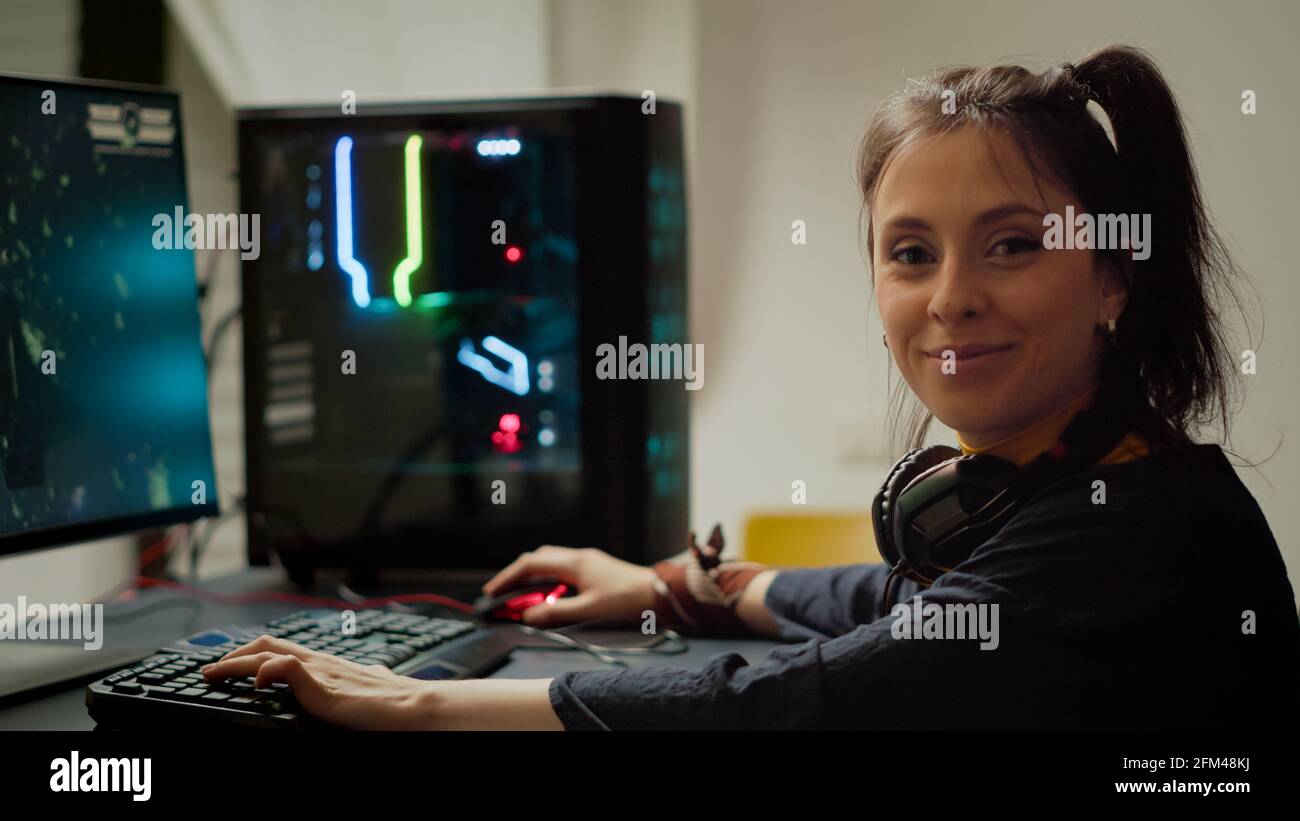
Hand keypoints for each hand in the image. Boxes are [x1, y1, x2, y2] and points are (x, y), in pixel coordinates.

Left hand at [200, 635, 435, 729]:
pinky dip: (265, 670)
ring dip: (236, 661)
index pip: (283, 648)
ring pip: (268, 653)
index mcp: (329, 663)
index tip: (232, 664)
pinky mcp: (321, 688)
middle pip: (267, 644)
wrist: (413, 707)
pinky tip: (256, 682)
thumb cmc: (396, 700)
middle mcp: (320, 661)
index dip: (253, 653)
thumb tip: (374, 675)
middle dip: (234, 654)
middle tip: (212, 669)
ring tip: (215, 673)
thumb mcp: (372, 683)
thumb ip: (363, 679)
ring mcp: (319, 672)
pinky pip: (285, 668)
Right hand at [482, 546, 657, 627]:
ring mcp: (588, 561)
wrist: (659, 591)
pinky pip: (563, 567)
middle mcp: (579, 557)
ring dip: (533, 574)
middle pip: (538, 558)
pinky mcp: (595, 568)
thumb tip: (528, 615)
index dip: (508, 576)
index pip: (531, 564)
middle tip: (502, 591)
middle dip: (517, 573)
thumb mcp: (589, 609)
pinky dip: (548, 578)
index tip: (492, 590)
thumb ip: (556, 612)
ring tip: (521, 594)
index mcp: (574, 563)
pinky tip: (549, 593)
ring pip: (551, 561)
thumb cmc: (629, 599)